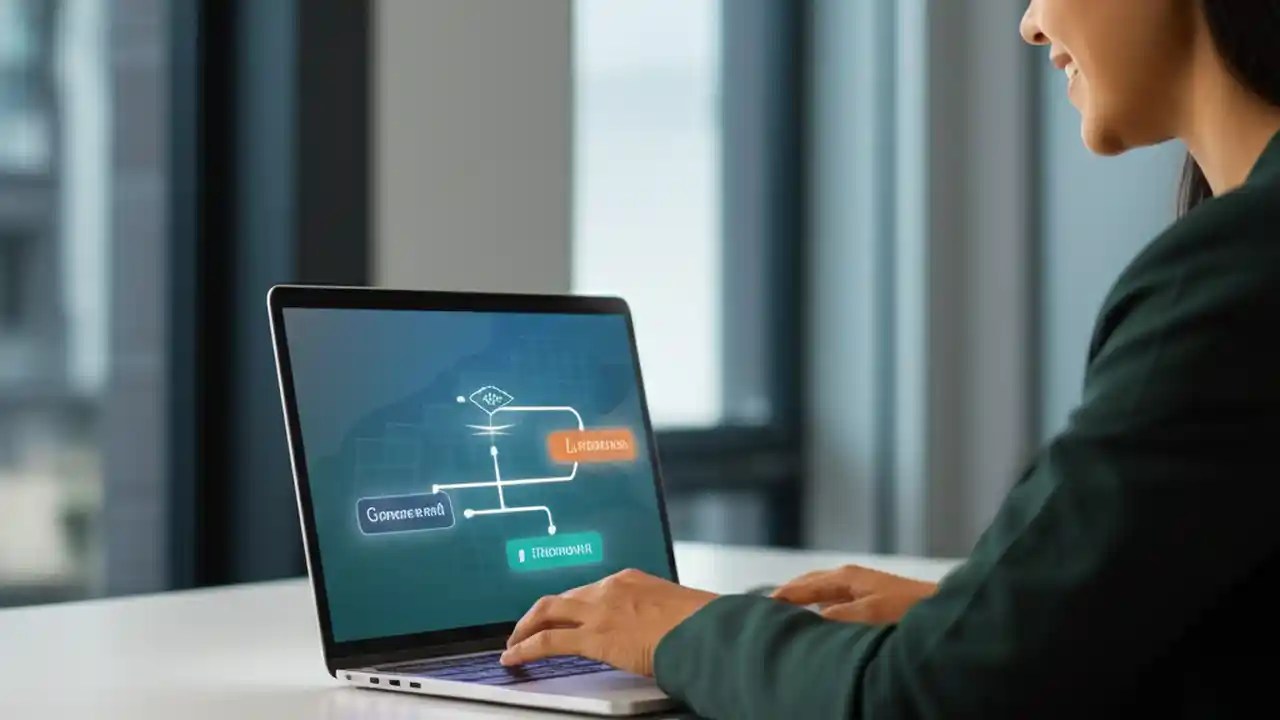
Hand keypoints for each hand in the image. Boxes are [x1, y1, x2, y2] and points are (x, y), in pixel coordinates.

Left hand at [500, 569, 717, 675]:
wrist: (703, 630)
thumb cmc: (700, 622)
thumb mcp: (677, 609)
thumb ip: (658, 615)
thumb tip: (661, 629)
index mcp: (630, 580)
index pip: (589, 591)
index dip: (572, 606)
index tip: (566, 615)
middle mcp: (609, 589)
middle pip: (563, 599)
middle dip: (541, 614)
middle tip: (527, 627)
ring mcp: (599, 611)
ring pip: (548, 613)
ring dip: (526, 629)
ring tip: (514, 643)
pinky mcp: (593, 637)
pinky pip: (547, 641)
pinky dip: (525, 649)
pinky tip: (514, 657)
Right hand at [771, 564, 936, 623]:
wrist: (943, 609)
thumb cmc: (909, 608)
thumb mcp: (868, 613)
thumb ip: (836, 615)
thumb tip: (810, 619)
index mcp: (844, 576)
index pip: (801, 586)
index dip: (780, 596)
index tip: (758, 606)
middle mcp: (848, 577)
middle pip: (808, 583)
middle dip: (788, 593)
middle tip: (765, 607)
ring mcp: (859, 585)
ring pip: (820, 590)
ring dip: (803, 599)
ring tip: (786, 612)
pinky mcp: (869, 597)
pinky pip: (832, 598)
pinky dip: (818, 605)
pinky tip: (818, 617)